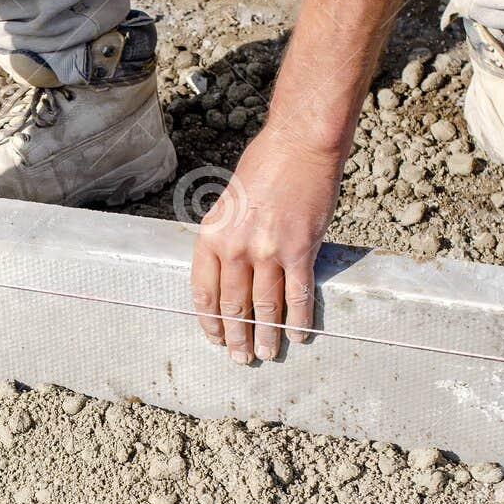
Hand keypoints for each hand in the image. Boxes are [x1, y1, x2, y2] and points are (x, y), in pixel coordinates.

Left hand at [190, 128, 342, 362]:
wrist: (299, 145)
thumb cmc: (264, 166)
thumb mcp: (229, 203)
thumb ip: (226, 238)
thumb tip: (229, 272)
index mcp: (212, 235)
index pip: (204, 293)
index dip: (210, 322)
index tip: (215, 338)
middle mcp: (235, 247)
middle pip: (233, 306)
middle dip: (236, 337)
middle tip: (240, 358)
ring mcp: (268, 251)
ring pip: (264, 307)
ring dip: (265, 336)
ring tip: (266, 353)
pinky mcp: (300, 251)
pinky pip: (298, 296)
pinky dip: (298, 320)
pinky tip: (298, 335)